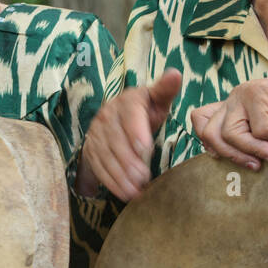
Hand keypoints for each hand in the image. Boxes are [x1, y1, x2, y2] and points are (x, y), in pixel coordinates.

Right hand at [77, 69, 181, 199]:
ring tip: (135, 191)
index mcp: (126, 101)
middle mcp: (107, 115)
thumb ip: (165, 89)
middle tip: (144, 178)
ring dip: (120, 175)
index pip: (129, 115)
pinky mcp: (91, 150)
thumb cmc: (145, 110)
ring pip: (106, 156)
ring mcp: (96, 134)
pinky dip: (111, 182)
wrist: (119, 118)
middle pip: (116, 140)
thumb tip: (176, 73)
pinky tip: (125, 193)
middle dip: (129, 161)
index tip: (146, 148)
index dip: (136, 132)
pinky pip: (99, 167)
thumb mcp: (157, 99)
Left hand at [189, 69, 267, 169]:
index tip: (224, 157)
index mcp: (232, 105)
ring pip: (232, 134)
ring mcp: (245, 93)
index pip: (199, 119)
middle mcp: (234, 97)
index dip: (207, 141)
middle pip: (210, 133)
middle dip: (232, 156)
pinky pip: (260, 130)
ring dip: (256, 151)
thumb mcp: (267, 133)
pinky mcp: (259, 94)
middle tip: (256, 168)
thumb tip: (218, 159)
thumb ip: (246, 140)